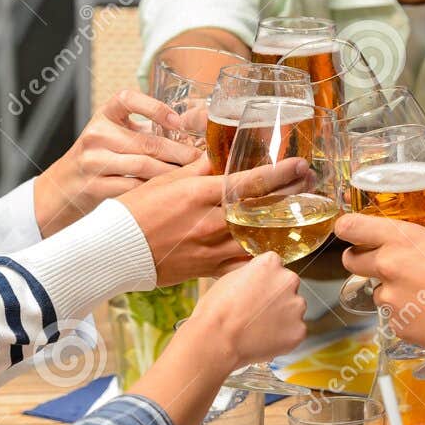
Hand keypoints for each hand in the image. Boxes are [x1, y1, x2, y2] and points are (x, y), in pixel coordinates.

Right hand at [34, 90, 200, 234]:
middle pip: (146, 142)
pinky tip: (169, 193)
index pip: (128, 99)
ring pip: (142, 167)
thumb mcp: (114, 133)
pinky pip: (132, 188)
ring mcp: (93, 160)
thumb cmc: (99, 157)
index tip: (177, 121)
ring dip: (171, 173)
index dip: (155, 107)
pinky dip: (153, 191)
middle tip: (202, 159)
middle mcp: (97, 134)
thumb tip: (193, 129)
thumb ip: (144, 129)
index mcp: (104, 114)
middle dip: (179, 152)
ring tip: (191, 177)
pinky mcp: (94, 186)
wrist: (63, 186)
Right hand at [116, 156, 309, 283]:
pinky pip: (243, 263)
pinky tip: (278, 247)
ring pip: (258, 238)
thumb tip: (220, 154)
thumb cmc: (136, 210)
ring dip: (283, 225)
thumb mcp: (167, 180)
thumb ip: (198, 168)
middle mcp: (211, 222)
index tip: (300, 165)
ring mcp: (212, 248)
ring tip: (301, 213)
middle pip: (262, 209)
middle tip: (309, 184)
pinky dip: (262, 255)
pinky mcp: (209, 269)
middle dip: (290, 195)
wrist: (116, 249)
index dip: (280, 173)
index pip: (250, 182)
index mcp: (200, 194)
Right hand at [185, 253, 305, 367]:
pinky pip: (294, 330)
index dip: (263, 280)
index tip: (255, 290)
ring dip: (282, 316)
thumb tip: (259, 281)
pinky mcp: (299, 330)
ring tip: (258, 327)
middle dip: (276, 297)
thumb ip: (253, 274)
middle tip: (257, 311)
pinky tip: (264, 338)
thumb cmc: (217, 310)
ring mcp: (296, 306)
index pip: (275, 266)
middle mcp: (289, 280)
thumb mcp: (231, 278)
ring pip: (293, 309)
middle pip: (287, 286)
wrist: (217, 340)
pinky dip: (283, 336)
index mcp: (271, 263)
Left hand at [335, 214, 424, 376]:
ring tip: (422, 293)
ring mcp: (391, 301)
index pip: (353, 227)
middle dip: (361, 259)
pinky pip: (394, 316)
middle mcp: (388, 268)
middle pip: (352, 261)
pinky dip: (407, 314)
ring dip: (390, 290)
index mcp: (402, 240)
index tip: (348, 229)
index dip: (347, 227)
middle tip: (381, 261)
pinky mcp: (398, 326)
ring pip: (377, 291)